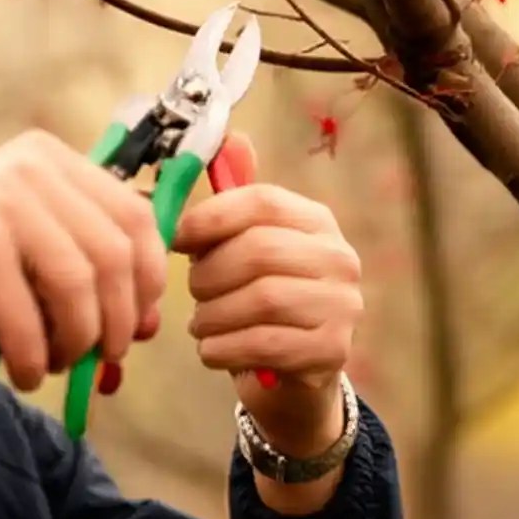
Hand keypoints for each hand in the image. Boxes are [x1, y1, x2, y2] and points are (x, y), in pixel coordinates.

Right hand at [0, 129, 166, 391]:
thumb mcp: (21, 239)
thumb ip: (82, 263)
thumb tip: (148, 321)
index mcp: (50, 157)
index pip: (138, 218)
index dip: (150, 279)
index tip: (139, 324)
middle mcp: (32, 168)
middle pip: (116, 257)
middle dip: (118, 321)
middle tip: (100, 359)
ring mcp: (3, 203)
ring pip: (80, 290)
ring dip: (75, 343)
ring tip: (50, 364)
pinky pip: (30, 321)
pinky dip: (32, 358)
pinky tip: (21, 371)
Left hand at [173, 180, 362, 457]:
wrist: (291, 380)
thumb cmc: (256, 304)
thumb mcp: (243, 252)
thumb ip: (232, 206)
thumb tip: (230, 138)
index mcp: (316, 221)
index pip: (263, 202)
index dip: (211, 217)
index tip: (175, 238)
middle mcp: (339, 258)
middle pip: (259, 250)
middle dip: (210, 273)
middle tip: (193, 293)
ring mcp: (343, 306)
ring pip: (261, 299)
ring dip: (214, 314)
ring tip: (201, 323)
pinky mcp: (333, 351)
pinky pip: (264, 343)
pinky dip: (223, 347)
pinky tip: (212, 350)